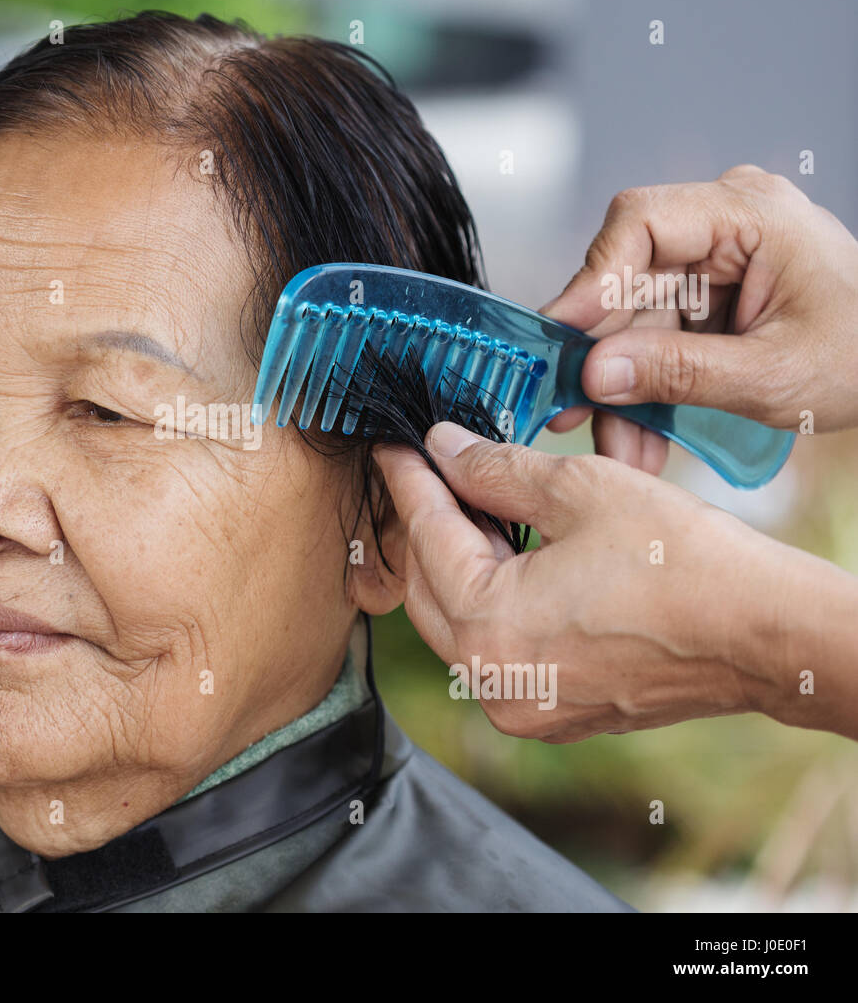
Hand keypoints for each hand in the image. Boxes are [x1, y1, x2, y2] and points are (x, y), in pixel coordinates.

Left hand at [373, 423, 857, 741]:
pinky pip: (495, 651)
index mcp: (488, 629)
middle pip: (428, 586)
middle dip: (429, 523)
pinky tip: (510, 558)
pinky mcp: (552, 713)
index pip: (426, 536)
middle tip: (436, 469)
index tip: (395, 447)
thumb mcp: (579, 491)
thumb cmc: (685, 565)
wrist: (764, 635)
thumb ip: (495, 469)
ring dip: (458, 563)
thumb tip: (445, 448)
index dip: (409, 480)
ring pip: (457, 622)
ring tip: (476, 506)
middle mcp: (491, 683)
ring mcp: (521, 707)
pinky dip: (492, 602)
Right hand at [542, 164, 857, 471]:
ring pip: (636, 321)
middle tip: (571, 412)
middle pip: (628, 281)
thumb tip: (595, 374)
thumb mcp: (773, 376)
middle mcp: (725, 224)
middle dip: (603, 358)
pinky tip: (641, 437)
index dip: (590, 281)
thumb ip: (678, 372)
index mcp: (751, 214)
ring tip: (623, 449)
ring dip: (623, 389)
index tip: (562, 340)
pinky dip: (648, 388)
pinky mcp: (711, 297)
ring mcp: (715, 260)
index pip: (639, 223)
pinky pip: (658, 338)